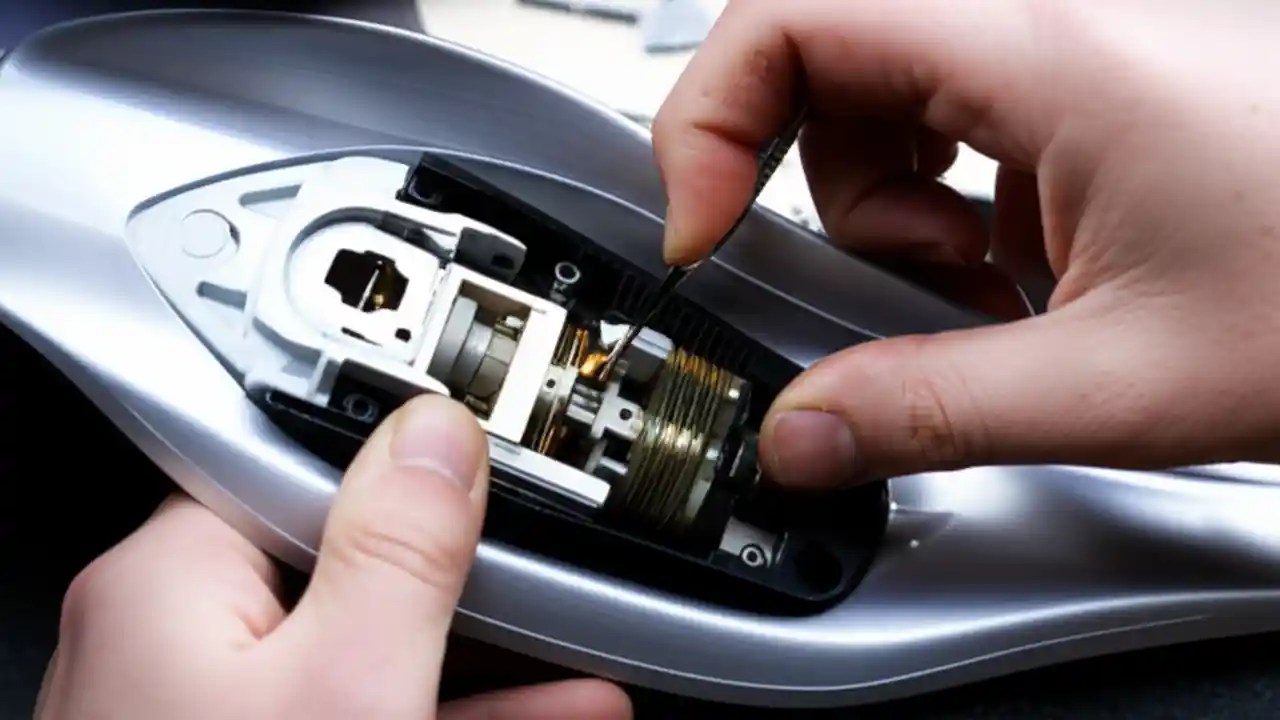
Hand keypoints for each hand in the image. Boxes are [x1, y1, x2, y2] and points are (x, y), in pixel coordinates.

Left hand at [35, 395, 631, 719]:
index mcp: (167, 584)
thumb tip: (437, 436)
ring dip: (474, 663)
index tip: (482, 469)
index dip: (399, 461)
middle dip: (464, 582)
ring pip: (362, 659)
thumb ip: (401, 547)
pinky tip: (537, 718)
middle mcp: (165, 644)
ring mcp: (199, 718)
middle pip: (342, 568)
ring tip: (577, 667)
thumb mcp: (355, 685)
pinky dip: (440, 715)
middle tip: (547, 580)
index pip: (294, 464)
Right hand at [652, 0, 1279, 484]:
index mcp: (1048, 45)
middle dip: (819, 182)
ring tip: (986, 281)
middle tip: (885, 274)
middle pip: (825, 52)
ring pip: (887, 85)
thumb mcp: (1126, 376)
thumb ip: (936, 409)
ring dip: (895, 197)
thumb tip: (806, 433)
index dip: (707, 120)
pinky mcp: (1093, 69)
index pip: (789, 13)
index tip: (704, 224)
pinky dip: (954, 190)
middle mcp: (1055, 11)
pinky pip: (956, 106)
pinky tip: (1024, 259)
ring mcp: (1076, 34)